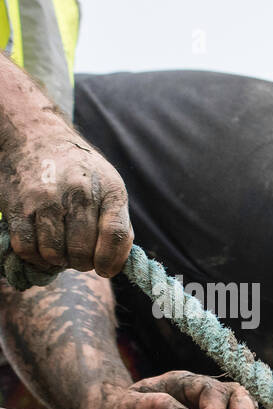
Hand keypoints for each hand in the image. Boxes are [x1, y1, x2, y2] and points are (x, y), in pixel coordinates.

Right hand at [0, 122, 132, 275]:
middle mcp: (77, 193)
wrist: (36, 137)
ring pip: (53, 254)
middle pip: (81, 251)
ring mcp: (44, 199)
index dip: (110, 260)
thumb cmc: (81, 172)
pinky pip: (26, 248)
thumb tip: (115, 264)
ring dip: (59, 262)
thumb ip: (119, 223)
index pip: (114, 234)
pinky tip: (42, 250)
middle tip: (79, 257)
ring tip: (61, 251)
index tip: (104, 269)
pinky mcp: (17, 205)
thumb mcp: (110, 186)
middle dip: (82, 263)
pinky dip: (35, 258)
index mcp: (108, 189)